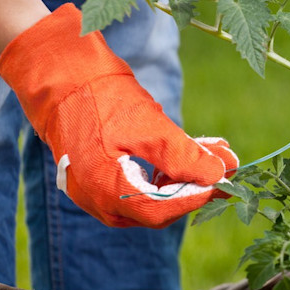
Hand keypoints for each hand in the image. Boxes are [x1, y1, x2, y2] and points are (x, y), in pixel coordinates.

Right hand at [0, 4, 238, 227]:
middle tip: (226, 160)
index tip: (224, 178)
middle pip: (160, 208)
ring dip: (186, 176)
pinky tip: (188, 150)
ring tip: (214, 150)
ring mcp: (98, 194)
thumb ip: (185, 156)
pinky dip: (168, 172)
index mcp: (106, 192)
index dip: (197, 196)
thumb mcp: (150, 127)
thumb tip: (222, 174)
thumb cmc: (103, 99)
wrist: (63, 78)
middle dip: (196, 184)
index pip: (162, 211)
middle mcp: (99, 202)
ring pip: (154, 198)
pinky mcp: (102, 181)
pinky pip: (141, 187)